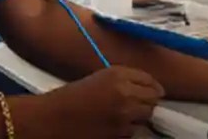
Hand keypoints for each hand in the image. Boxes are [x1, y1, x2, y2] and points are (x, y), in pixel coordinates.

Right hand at [43, 66, 163, 138]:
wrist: (53, 118)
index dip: (152, 86)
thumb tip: (146, 88)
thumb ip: (123, 80)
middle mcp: (126, 94)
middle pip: (153, 99)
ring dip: (139, 115)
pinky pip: (133, 130)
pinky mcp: (122, 134)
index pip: (150, 80)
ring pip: (147, 116)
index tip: (151, 90)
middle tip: (136, 102)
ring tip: (122, 114)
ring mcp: (125, 116)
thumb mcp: (98, 78)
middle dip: (148, 101)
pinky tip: (113, 124)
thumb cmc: (70, 96)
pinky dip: (128, 128)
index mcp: (117, 75)